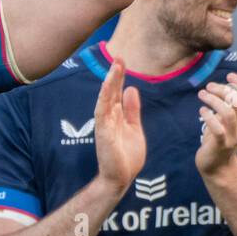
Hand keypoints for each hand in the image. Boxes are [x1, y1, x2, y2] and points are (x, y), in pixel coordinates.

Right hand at [94, 58, 145, 191]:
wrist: (120, 178)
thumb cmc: (126, 157)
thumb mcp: (134, 128)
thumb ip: (132, 110)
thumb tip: (132, 89)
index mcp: (117, 116)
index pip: (117, 92)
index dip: (120, 77)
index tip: (122, 61)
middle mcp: (109, 117)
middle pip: (111, 92)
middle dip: (115, 74)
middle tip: (119, 57)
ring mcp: (104, 124)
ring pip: (106, 98)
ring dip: (110, 82)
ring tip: (116, 66)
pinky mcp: (103, 133)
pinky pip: (101, 112)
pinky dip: (103, 99)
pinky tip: (106, 87)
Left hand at [196, 72, 236, 176]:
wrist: (217, 168)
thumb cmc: (222, 139)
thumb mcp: (233, 120)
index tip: (230, 75)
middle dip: (224, 90)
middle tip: (209, 86)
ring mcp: (233, 137)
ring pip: (228, 114)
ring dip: (213, 100)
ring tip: (202, 94)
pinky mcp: (220, 145)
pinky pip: (217, 129)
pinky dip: (209, 116)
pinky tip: (202, 110)